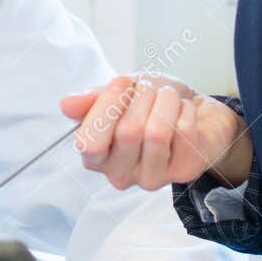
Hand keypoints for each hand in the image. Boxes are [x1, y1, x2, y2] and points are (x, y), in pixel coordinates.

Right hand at [60, 74, 252, 190]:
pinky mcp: (184, 172)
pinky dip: (185, 110)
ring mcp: (153, 178)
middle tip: (149, 88)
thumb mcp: (119, 93)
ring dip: (164, 100)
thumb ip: (93, 100)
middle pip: (127, 133)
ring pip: (156, 132)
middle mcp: (121, 174)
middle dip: (141, 97)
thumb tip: (66, 105)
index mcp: (97, 157)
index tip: (122, 82)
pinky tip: (184, 111)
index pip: (90, 143)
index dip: (106, 107)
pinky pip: (183, 132)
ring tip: (167, 95)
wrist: (195, 109)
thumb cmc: (152, 104)